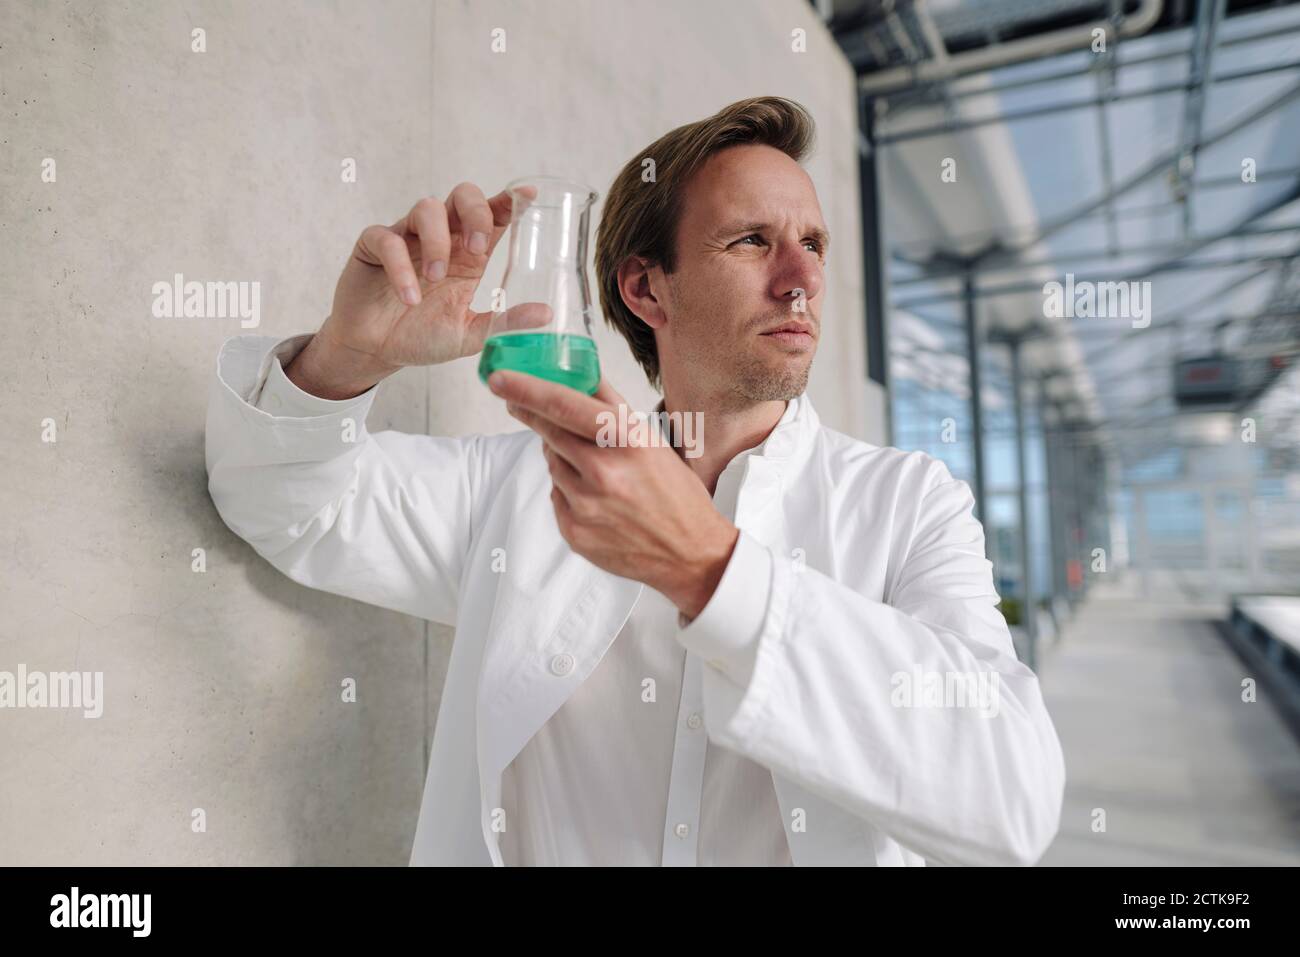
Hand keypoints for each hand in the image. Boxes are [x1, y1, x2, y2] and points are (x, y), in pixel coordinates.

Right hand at [287, 183, 547, 398]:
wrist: (376, 351)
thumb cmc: (422, 336)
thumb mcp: (471, 334)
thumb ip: (504, 323)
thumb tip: (547, 313)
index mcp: (469, 254)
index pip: (493, 215)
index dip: (510, 201)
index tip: (527, 196)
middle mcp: (441, 238)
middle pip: (463, 195)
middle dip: (475, 212)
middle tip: (478, 247)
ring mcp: (406, 238)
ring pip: (426, 208)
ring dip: (437, 241)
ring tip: (435, 278)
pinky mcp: (373, 247)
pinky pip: (387, 239)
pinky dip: (400, 267)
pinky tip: (410, 297)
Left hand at [489, 370, 739, 617]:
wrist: (691, 554)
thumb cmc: (676, 494)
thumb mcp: (653, 442)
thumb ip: (613, 410)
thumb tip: (581, 374)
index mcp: (628, 441)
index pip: (564, 405)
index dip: (527, 389)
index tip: (500, 379)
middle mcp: (605, 471)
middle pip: (549, 432)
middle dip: (530, 415)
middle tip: (516, 402)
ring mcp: (587, 505)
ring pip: (552, 464)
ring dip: (561, 457)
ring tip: (592, 467)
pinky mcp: (575, 532)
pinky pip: (557, 496)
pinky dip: (568, 490)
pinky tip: (595, 498)